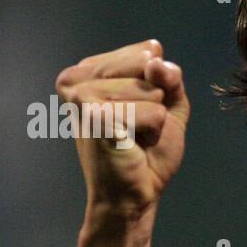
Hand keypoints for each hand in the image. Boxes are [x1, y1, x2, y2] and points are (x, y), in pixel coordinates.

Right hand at [55, 39, 189, 220]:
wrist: (135, 193)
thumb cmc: (148, 152)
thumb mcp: (168, 104)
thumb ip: (169, 76)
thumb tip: (155, 59)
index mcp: (89, 69)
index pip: (148, 52)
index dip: (160, 85)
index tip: (140, 111)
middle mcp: (77, 78)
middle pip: (149, 66)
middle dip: (157, 101)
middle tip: (136, 128)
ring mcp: (82, 95)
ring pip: (151, 89)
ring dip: (154, 119)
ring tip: (132, 137)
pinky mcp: (94, 116)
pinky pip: (153, 112)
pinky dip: (153, 131)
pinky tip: (131, 144)